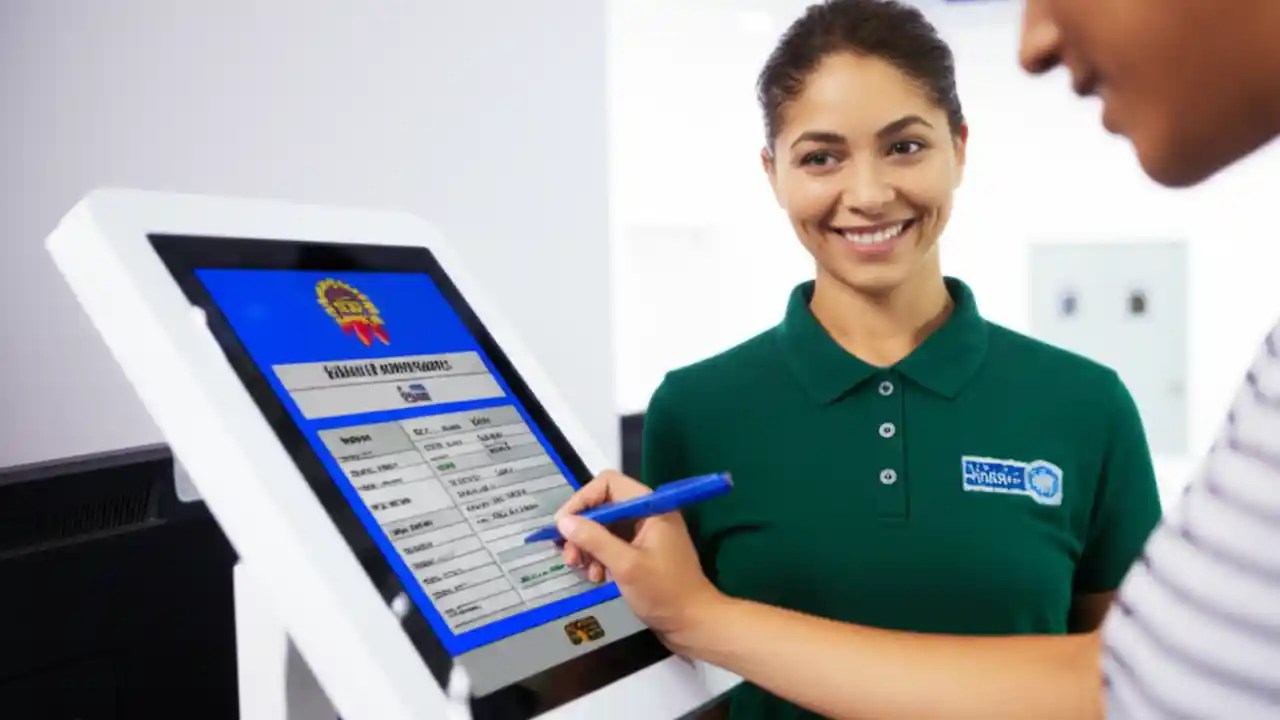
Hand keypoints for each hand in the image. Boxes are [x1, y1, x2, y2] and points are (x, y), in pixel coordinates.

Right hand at [554, 470, 725, 650]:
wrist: (693, 623)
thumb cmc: (664, 592)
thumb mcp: (626, 565)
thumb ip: (594, 539)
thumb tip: (563, 521)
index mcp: (651, 507)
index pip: (608, 484)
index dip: (583, 500)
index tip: (564, 525)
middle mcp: (648, 514)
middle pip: (604, 507)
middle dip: (583, 530)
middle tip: (570, 555)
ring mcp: (645, 534)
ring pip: (605, 528)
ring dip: (589, 547)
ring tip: (584, 571)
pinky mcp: (642, 553)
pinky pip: (612, 545)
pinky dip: (600, 559)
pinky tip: (598, 578)